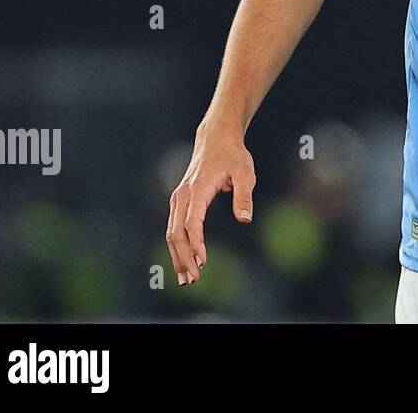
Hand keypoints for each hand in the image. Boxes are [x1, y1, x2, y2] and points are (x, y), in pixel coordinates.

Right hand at [166, 118, 255, 284]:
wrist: (215, 138)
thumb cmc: (233, 156)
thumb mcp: (245, 172)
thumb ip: (244, 196)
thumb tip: (244, 219)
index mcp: (198, 189)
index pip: (192, 223)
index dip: (197, 244)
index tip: (204, 261)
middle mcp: (183, 195)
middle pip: (176, 232)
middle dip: (183, 257)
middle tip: (193, 279)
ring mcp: (178, 198)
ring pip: (171, 232)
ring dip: (177, 256)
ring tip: (186, 278)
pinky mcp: (179, 201)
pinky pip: (174, 227)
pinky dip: (177, 246)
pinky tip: (184, 261)